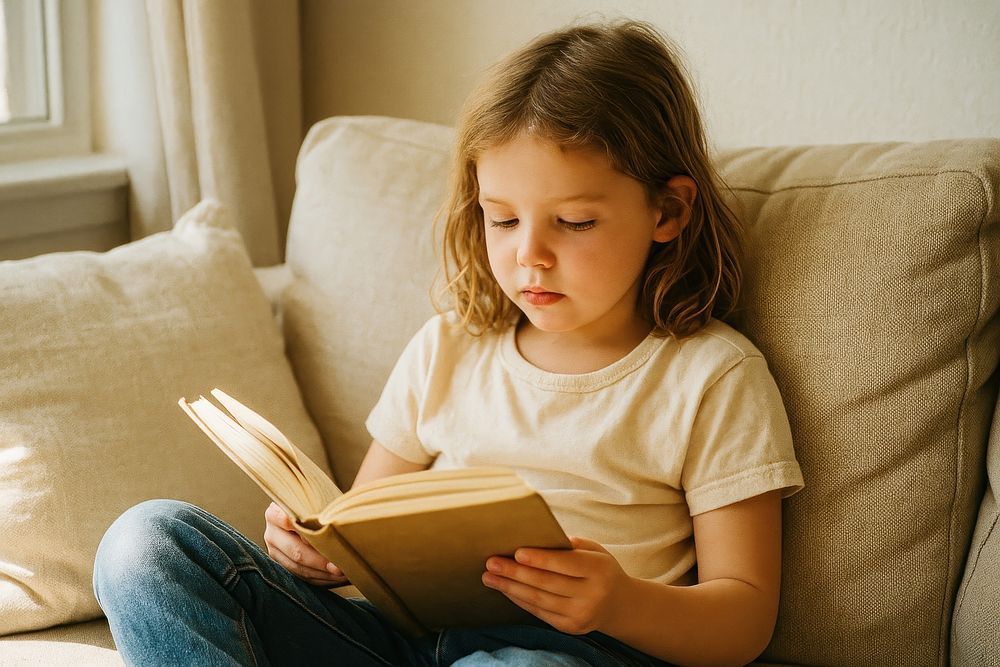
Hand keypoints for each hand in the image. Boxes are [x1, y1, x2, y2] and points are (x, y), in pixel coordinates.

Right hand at [263, 502, 349, 586]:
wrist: (304, 515)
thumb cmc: (312, 506)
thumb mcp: (312, 502)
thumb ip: (317, 510)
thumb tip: (333, 524)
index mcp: (274, 513)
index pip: (287, 522)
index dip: (306, 531)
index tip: (324, 536)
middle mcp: (271, 533)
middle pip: (295, 550)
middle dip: (319, 560)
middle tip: (338, 565)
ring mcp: (275, 552)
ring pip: (297, 567)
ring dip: (321, 572)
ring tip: (340, 572)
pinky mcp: (282, 565)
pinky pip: (300, 576)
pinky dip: (318, 578)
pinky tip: (334, 576)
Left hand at [481, 536, 629, 634]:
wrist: (618, 604)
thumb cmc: (599, 568)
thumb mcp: (594, 550)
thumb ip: (570, 545)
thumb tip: (536, 537)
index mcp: (599, 570)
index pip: (566, 564)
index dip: (541, 559)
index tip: (517, 552)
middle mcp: (591, 595)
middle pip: (547, 583)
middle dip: (516, 573)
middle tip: (492, 563)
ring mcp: (580, 614)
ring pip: (539, 600)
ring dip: (510, 588)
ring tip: (490, 577)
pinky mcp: (570, 627)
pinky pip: (539, 612)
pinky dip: (519, 600)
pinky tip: (505, 589)